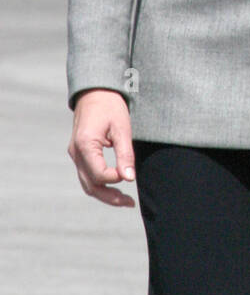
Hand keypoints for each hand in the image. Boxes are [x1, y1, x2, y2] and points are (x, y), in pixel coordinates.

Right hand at [68, 90, 136, 207]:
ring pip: (87, 183)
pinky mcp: (79, 153)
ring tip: (126, 200)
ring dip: (105, 194)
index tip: (130, 174)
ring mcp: (75, 154)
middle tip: (130, 203)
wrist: (95, 91)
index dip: (116, 179)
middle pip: (90, 185)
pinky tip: (116, 184)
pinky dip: (100, 183)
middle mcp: (76, 153)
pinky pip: (87, 174)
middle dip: (110, 198)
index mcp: (85, 145)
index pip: (99, 174)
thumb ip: (125, 153)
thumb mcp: (122, 128)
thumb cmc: (110, 106)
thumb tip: (129, 178)